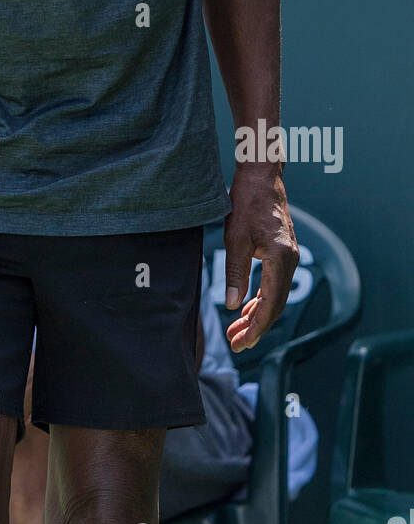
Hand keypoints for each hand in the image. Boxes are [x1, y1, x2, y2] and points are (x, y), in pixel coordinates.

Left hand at [223, 168, 299, 352]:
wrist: (262, 177)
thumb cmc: (247, 202)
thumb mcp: (235, 238)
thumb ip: (235, 272)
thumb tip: (232, 306)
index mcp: (282, 259)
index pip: (271, 304)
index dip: (256, 328)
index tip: (241, 344)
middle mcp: (291, 261)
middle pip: (275, 305)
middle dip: (256, 327)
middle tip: (235, 345)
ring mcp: (289, 257)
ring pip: (275, 296)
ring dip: (256, 315)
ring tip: (236, 332)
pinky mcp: (282, 254)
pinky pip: (273, 284)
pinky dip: (260, 299)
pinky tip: (246, 310)